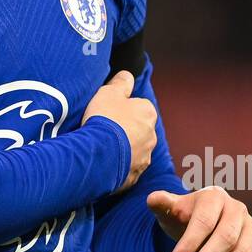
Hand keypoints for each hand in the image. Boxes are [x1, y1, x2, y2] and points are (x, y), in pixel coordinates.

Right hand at [82, 70, 156, 193]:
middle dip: (125, 130)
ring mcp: (144, 158)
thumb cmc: (105, 119)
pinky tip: (103, 162)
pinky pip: (126, 168)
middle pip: (138, 129)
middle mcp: (151, 136)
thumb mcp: (109, 92)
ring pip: (133, 150)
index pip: (138, 107)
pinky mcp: (134, 176)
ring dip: (122, 148)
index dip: (122, 108)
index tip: (109, 112)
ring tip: (102, 147)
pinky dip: (117, 165)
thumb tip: (128, 76)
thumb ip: (121, 82)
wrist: (99, 153)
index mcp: (148, 113)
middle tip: (105, 129)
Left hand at [146, 185, 251, 251]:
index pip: (205, 221)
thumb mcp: (171, 209)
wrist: (203, 221)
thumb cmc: (184, 215)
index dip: (190, 243)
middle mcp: (238, 210)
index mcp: (215, 197)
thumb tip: (152, 199)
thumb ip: (161, 203)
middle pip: (227, 239)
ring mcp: (251, 229)